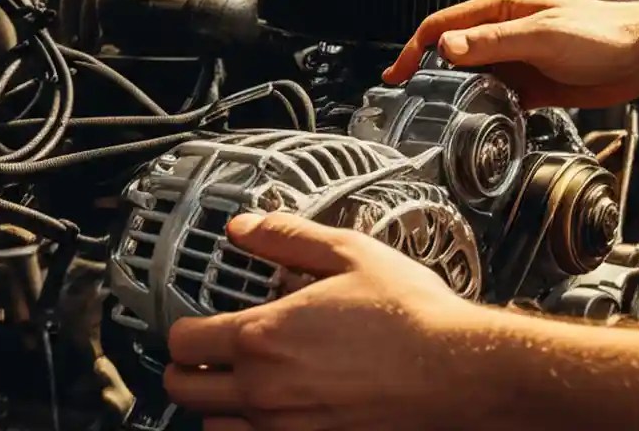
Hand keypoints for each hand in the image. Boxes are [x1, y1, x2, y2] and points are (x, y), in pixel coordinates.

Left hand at [163, 213, 490, 430]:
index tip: (199, 323)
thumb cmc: (411, 316)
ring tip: (247, 383)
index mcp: (263, 336)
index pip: (181, 342)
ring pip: (214, 427)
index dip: (183, 329)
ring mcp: (285, 428)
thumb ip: (287, 236)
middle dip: (188, 370)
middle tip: (211, 355)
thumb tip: (244, 227)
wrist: (457, 371)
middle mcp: (264, 390)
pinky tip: (278, 409)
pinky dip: (253, 430)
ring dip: (219, 404)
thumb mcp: (349, 253)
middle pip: (182, 391)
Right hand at [382, 0, 638, 108]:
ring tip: (440, 117)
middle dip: (428, 74)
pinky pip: (498, 96)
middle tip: (411, 103)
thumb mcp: (542, 35)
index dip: (415, 50)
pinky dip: (485, 108)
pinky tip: (481, 123)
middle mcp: (505, 30)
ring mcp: (519, 58)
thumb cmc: (604, 33)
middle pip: (453, 53)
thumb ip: (493, 42)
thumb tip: (447, 48)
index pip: (442, 26)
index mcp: (502, 7)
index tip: (396, 75)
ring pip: (473, 77)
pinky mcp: (534, 83)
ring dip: (457, 94)